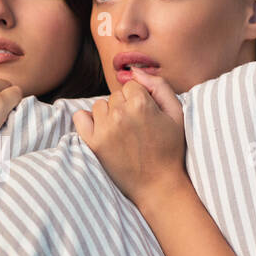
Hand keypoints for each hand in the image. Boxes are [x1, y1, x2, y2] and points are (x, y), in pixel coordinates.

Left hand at [72, 67, 188, 208]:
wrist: (158, 185)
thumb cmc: (170, 149)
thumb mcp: (176, 113)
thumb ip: (159, 85)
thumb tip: (134, 71)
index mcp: (141, 103)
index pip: (131, 86)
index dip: (140, 100)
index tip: (146, 117)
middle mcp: (120, 113)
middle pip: (115, 96)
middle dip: (125, 107)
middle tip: (136, 129)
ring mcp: (105, 128)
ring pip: (99, 106)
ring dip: (109, 115)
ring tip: (122, 133)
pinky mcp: (93, 143)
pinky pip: (79, 117)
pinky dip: (87, 121)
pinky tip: (102, 130)